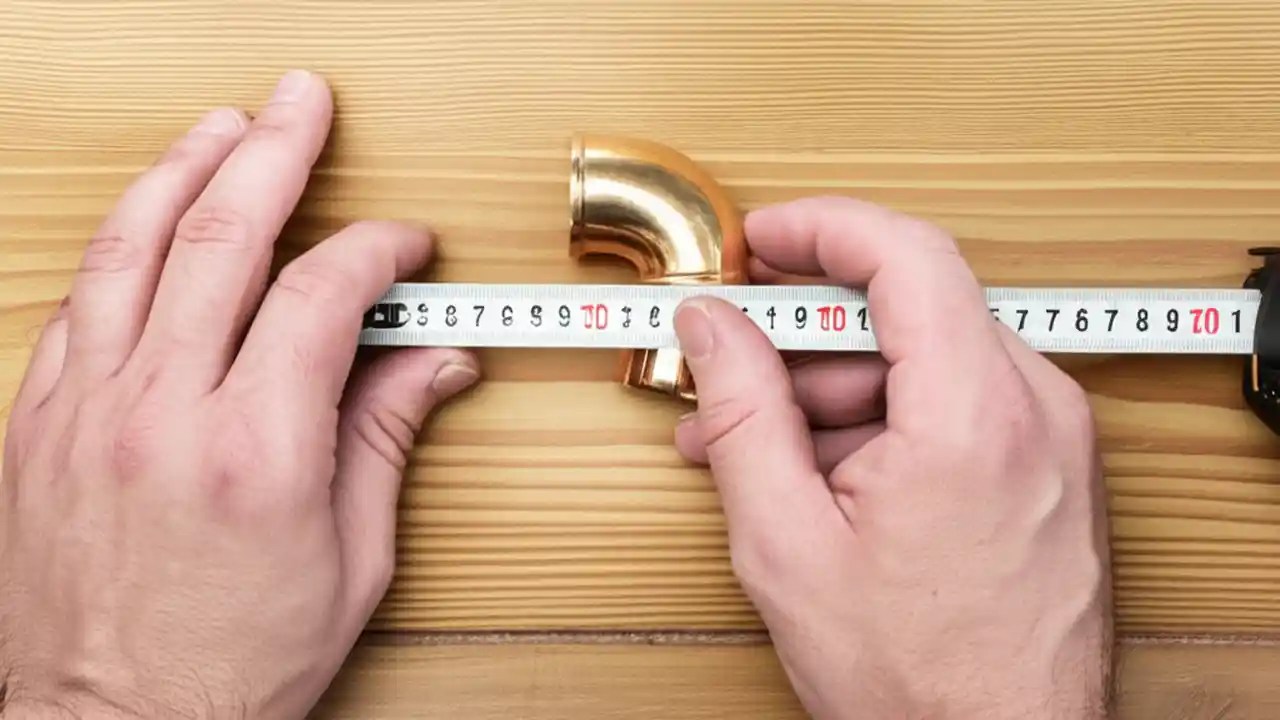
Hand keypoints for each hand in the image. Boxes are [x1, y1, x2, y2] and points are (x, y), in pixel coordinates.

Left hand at [0, 70, 478, 717]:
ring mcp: (87, 414)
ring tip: (220, 127)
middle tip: (300, 103)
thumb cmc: (233, 667)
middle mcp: (162, 415)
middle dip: (273, 153)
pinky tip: (147, 226)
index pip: (323, 295)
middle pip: (222, 238)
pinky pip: (75, 308)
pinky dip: (120, 252)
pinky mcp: (37, 429)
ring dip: (183, 173)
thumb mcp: (351, 562)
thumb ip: (384, 439)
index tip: (406, 247)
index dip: (377, 249)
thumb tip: (431, 363)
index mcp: (257, 452)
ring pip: (132, 251)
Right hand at [672, 196, 1111, 718]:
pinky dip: (881, 425)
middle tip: (725, 373)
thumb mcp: (789, 544)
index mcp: (974, 415)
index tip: (763, 239)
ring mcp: (1051, 439)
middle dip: (800, 340)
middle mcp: (1034, 410)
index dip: (821, 228)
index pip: (905, 254)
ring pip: (922, 364)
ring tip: (755, 452)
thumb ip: (742, 412)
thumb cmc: (920, 682)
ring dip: (832, 393)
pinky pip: (954, 408)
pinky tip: (818, 475)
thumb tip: (712, 326)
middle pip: (904, 314)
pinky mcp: (1049, 467)